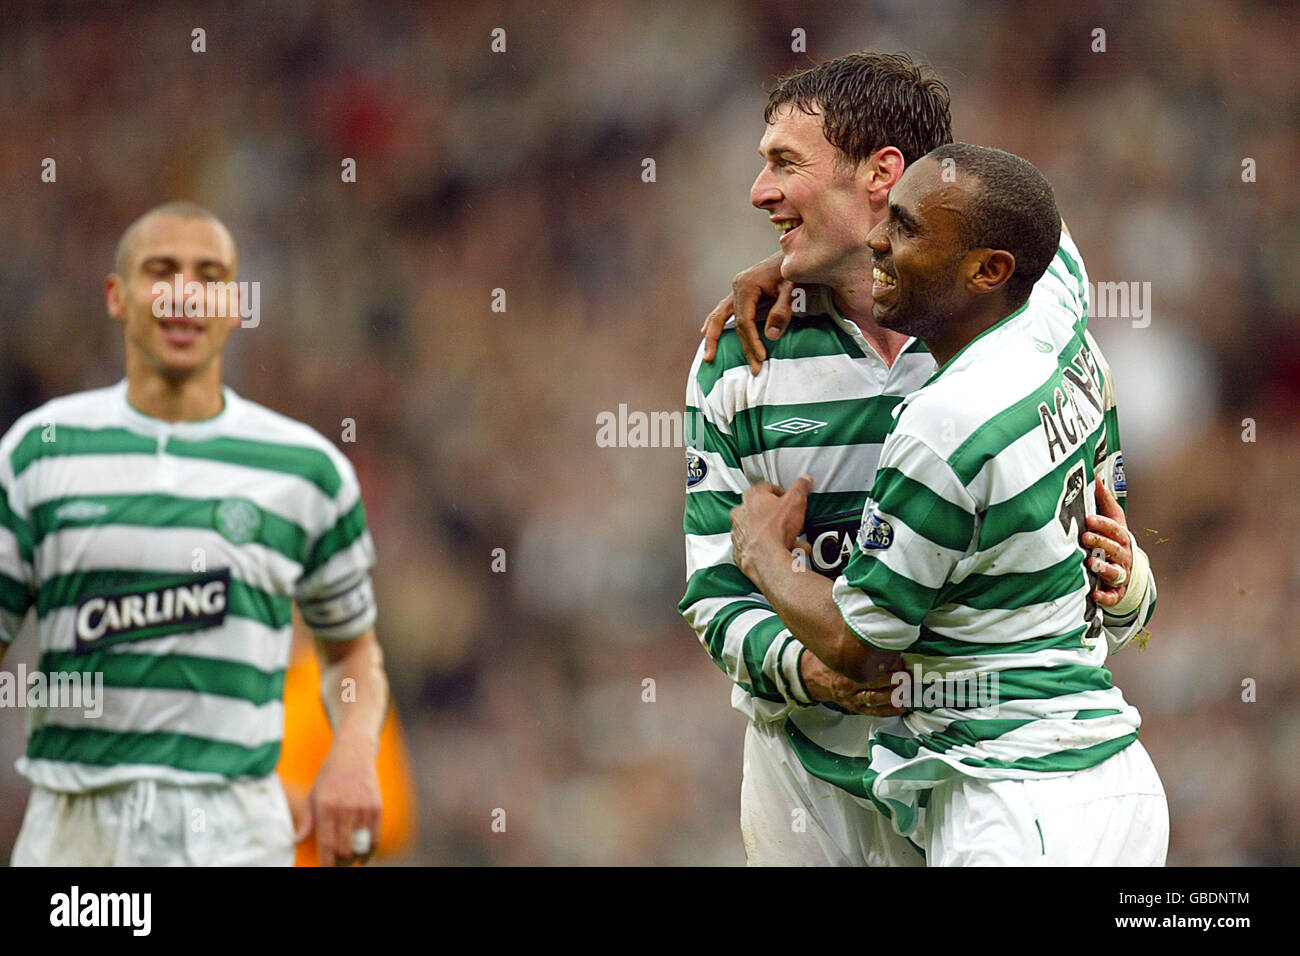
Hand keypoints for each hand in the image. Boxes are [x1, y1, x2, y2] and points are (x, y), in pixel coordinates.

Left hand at [295, 730, 382, 865]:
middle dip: (339, 862)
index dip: (326, 863)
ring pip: (359, 845)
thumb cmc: (331, 776)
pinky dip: (369, 851)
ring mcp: (363, 807)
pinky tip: (363, 857)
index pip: (326, 844)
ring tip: (347, 861)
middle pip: (344, 848)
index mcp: (325, 806)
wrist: (355, 752)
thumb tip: (296, 841)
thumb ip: (307, 821)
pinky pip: (375, 837)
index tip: (325, 870)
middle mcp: (345, 808)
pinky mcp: (377, 806)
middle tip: (336, 865)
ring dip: (353, 858)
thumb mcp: (313, 795)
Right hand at [700, 252, 796, 374]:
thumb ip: (782, 310)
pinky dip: (715, 322)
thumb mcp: (793, 288)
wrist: (798, 252)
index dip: (753, 341)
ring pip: (719, 316)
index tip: (762, 358)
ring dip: (713, 337)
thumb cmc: (796, 270)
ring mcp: (737, 288)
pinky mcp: (742, 291)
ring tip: (708, 357)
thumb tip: (771, 335)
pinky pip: (724, 310)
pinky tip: (705, 332)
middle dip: (743, 348)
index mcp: (747, 285)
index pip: (745, 321)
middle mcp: (737, 286)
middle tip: (752, 370)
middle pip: (734, 323)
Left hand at [730, 476, 812, 584]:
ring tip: (790, 540)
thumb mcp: (795, 502)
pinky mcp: (739, 548)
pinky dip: (765, 548)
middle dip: (778, 516)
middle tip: (790, 522)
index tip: (788, 498)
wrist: (766, 558)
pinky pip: (754, 545)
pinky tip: (779, 550)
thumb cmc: (775, 530)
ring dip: (772, 533)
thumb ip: (800, 488)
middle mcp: (741, 512)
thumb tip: (805, 480)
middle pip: (762, 509)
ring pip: (758, 529)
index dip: (780, 493)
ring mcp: (738, 531)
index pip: (766, 487)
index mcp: (752, 497)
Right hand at [800, 648, 907, 715]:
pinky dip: (891, 710)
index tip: (903, 657)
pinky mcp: (856, 707)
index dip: (891, 659)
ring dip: (897, 694)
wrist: (811, 677)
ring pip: (878, 697)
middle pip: (879, 679)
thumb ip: (855, 642)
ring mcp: (853, 697)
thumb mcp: (838, 647)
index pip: (873, 662)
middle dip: (898, 676)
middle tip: (911, 673)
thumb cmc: (828, 661)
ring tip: (910, 689)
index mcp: (845, 665)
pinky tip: (902, 707)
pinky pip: (875, 711)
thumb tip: (879, 631)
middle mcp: (850, 682)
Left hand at [1083, 477, 1132, 607]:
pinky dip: (1104, 597)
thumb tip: (1095, 476)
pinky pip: (1112, 597)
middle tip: (1084, 538)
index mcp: (1122, 538)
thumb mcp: (1113, 520)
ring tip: (1091, 563)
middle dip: (1100, 543)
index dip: (1103, 524)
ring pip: (1115, 572)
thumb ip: (1103, 500)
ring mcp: (1121, 575)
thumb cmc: (1114, 540)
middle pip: (1114, 549)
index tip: (1088, 519)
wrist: (1129, 570)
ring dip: (1103, 568)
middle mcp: (1124, 556)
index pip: (1115, 530)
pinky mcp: (1116, 593)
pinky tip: (1094, 595)